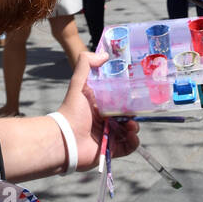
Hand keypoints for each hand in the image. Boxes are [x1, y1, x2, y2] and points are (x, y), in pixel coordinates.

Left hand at [56, 51, 138, 170]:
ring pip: (131, 130)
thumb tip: (104, 53)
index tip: (136, 91)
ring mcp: (110, 135)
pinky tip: (131, 135)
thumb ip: (86, 64)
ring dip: (135, 127)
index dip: (129, 96)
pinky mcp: (113, 148)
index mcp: (101, 105)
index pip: (120, 99)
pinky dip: (134, 141)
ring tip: (130, 125)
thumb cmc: (72, 111)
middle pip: (128, 115)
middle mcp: (106, 120)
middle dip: (134, 112)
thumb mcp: (79, 83)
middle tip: (134, 111)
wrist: (66, 139)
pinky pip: (130, 145)